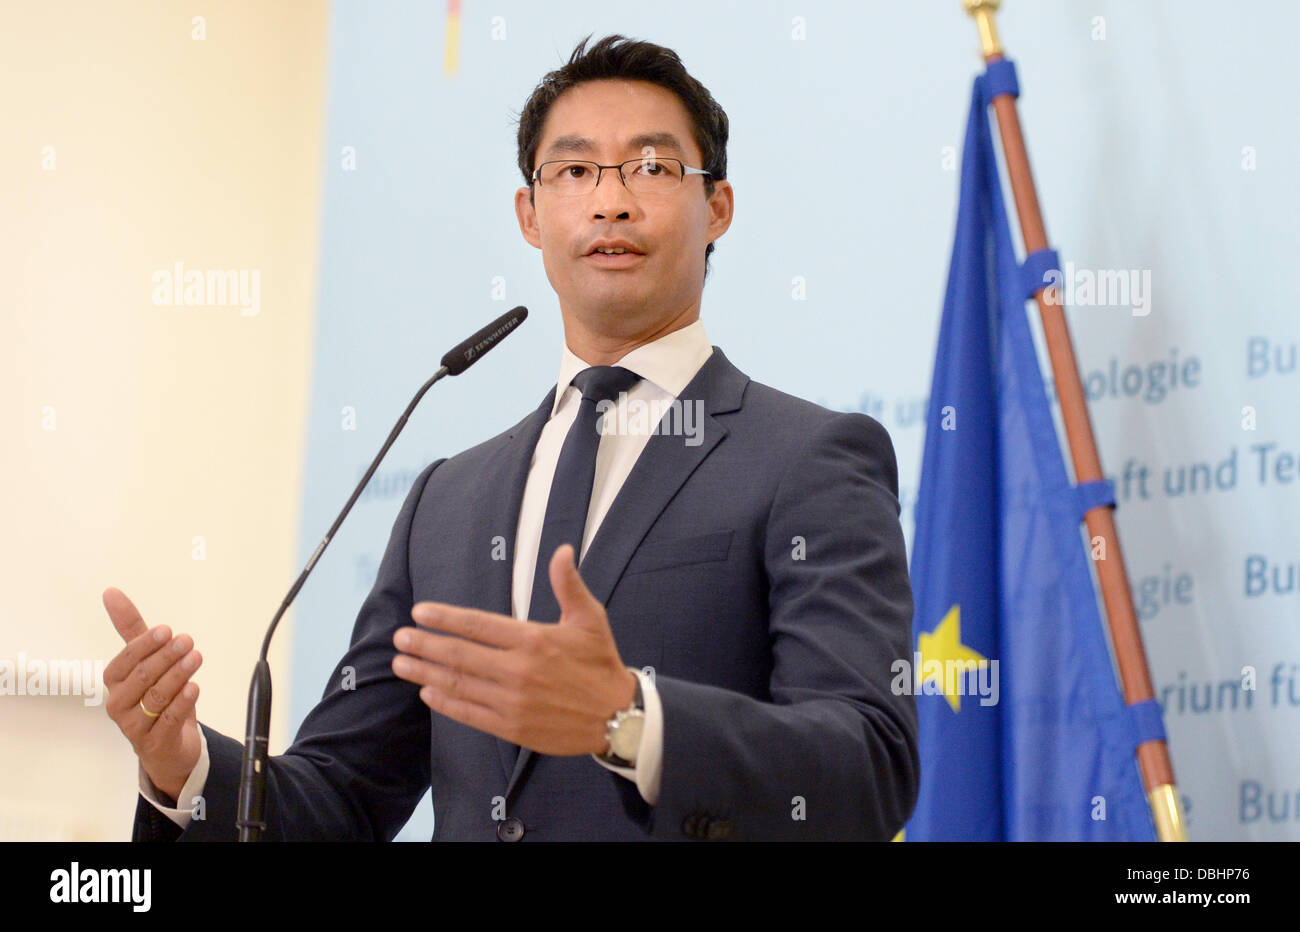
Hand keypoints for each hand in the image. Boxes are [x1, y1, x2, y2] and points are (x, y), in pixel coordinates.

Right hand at [101, 588, 202, 802]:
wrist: (166, 746)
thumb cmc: (153, 697)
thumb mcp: (146, 662)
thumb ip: (132, 629)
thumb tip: (111, 592)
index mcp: (114, 681)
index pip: (126, 659)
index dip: (146, 645)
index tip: (167, 630)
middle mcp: (118, 703)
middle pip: (142, 677)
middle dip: (166, 657)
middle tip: (188, 640)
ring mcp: (134, 726)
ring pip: (156, 697)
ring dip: (178, 675)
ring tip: (196, 658)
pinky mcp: (154, 742)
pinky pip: (169, 719)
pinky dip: (182, 702)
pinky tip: (194, 687)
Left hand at [391, 544, 635, 755]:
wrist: (618, 716)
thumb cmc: (601, 663)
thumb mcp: (590, 618)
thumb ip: (568, 584)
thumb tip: (561, 550)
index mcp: (533, 640)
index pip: (478, 624)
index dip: (445, 618)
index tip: (420, 612)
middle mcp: (518, 670)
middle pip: (460, 655)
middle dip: (425, 645)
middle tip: (399, 639)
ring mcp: (512, 701)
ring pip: (459, 684)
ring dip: (425, 673)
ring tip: (400, 664)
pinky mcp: (512, 727)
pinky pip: (470, 713)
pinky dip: (446, 703)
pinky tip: (428, 693)